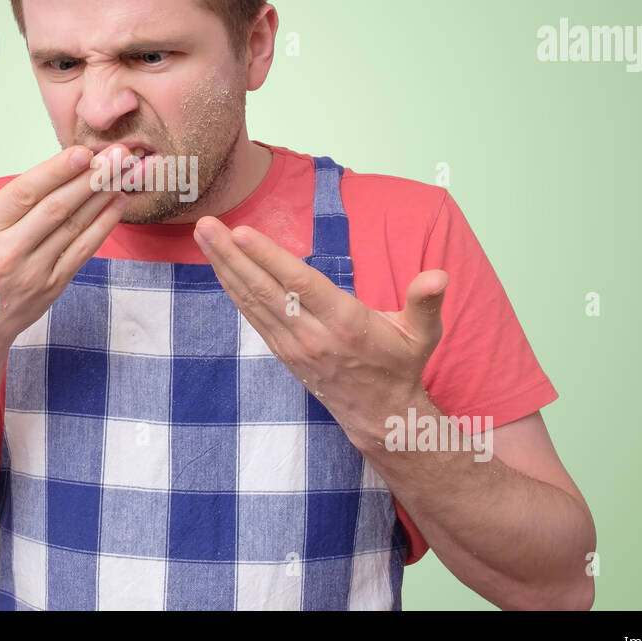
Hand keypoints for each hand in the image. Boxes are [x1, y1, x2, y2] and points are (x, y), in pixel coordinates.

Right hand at [0, 142, 137, 353]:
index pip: (23, 195)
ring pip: (73, 227)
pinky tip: (118, 202)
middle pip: (55, 209)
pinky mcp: (54, 286)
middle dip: (89, 178)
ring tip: (123, 170)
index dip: (54, 172)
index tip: (81, 152)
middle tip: (116, 153)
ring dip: (101, 197)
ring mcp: (35, 272)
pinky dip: (103, 226)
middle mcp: (9, 252)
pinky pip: (83, 251)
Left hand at [193, 217, 448, 445]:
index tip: (242, 232)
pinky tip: (219, 267)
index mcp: (345, 324)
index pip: (300, 285)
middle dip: (231, 255)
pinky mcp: (283, 352)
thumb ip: (426, 301)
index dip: (269, 257)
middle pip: (264, 289)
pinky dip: (233, 290)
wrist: (381, 415)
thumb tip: (438, 275)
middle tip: (205, 225)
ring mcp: (293, 346)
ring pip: (252, 302)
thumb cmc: (400, 364)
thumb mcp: (422, 334)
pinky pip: (252, 316)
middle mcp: (313, 335)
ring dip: (225, 268)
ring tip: (203, 236)